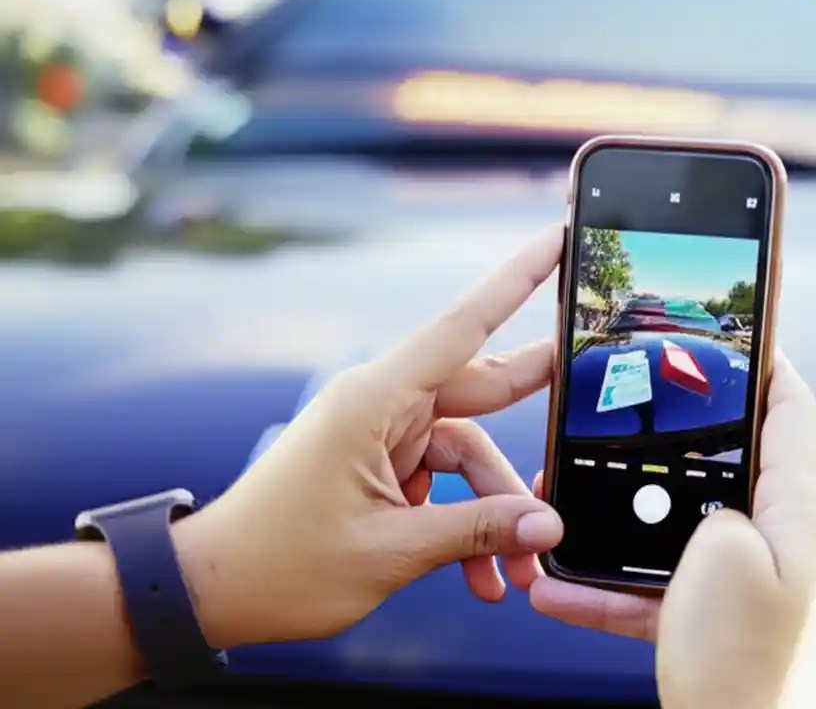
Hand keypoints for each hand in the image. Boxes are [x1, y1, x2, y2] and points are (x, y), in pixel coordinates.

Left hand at [172, 225, 565, 647]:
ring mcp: (379, 433)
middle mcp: (380, 404)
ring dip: (495, 510)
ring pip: (467, 452)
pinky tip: (480, 571)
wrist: (211, 591)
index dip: (515, 281)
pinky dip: (465, 522)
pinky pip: (443, 480)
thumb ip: (477, 530)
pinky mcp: (378, 463)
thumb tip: (545, 523)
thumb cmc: (279, 565)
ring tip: (514, 570)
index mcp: (373, 401)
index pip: (462, 326)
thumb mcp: (390, 552)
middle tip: (587, 418)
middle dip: (532, 432)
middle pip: (480, 393)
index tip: (554, 241)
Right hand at [529, 355, 815, 708]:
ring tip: (565, 520)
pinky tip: (558, 589)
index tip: (738, 336)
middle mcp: (787, 546)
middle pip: (726, 473)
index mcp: (801, 517)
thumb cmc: (743, 665)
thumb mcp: (725, 556)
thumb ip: (718, 506)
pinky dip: (615, 588)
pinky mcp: (724, 625)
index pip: (792, 414)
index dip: (767, 366)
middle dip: (664, 456)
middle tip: (616, 435)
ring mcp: (757, 588)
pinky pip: (663, 591)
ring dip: (623, 530)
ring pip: (681, 535)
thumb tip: (714, 509)